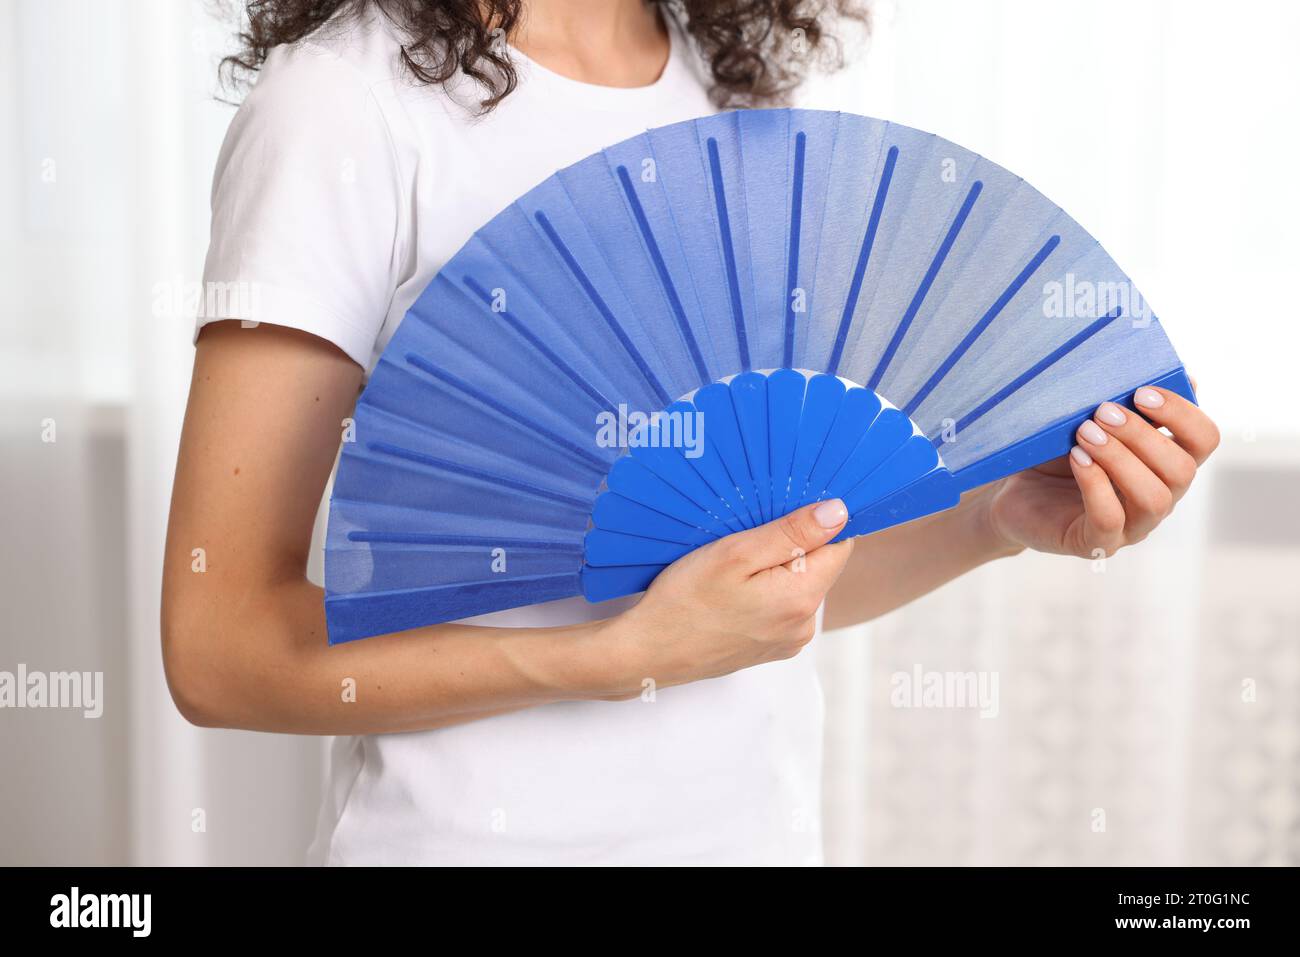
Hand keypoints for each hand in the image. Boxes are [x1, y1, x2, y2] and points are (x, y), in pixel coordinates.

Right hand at [605, 499, 854, 693]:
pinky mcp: (770, 648)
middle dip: (790, 545)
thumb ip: (792, 533)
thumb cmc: (685, 602)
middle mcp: (804, 625)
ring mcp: (788, 640)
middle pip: (819, 566)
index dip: (815, 522)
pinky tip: (731, 590)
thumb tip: (840, 512)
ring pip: (798, 586)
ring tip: (733, 567)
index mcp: (802, 598)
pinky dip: (764, 591)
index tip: (780, 514)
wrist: (649, 653)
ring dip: (775, 569)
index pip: (839, 544)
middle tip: (745, 539)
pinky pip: (781, 607)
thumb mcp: (736, 554)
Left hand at [986, 383, 1219, 558]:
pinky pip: (1110, 519)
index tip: (1142, 392)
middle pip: (1181, 470)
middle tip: (1102, 411)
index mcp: (1167, 462)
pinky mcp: (1097, 542)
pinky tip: (1077, 458)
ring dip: (1120, 459)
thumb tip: (1184, 374)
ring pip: (1153, 498)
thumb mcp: (1091, 420)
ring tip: (1084, 433)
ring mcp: (1132, 525)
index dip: (1182, 414)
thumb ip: (1131, 402)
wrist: (1014, 490)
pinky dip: (1095, 484)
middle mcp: (1160, 496)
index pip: (1204, 439)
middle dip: (1143, 435)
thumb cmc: (1059, 452)